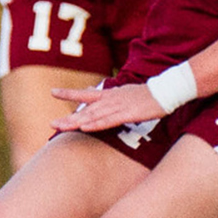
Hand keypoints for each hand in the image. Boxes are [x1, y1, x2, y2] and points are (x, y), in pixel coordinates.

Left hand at [51, 83, 166, 132]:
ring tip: (61, 127)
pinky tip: (85, 128)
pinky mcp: (128, 114)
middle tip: (51, 123)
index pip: (85, 93)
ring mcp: (118, 106)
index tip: (53, 92)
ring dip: (77, 122)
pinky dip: (96, 124)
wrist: (165, 91)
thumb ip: (109, 94)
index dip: (69, 93)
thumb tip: (95, 89)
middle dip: (68, 118)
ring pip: (93, 116)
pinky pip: (109, 121)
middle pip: (86, 109)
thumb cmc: (146, 94)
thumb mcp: (124, 91)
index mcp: (110, 94)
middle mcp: (111, 99)